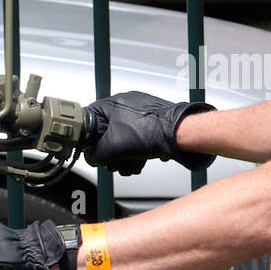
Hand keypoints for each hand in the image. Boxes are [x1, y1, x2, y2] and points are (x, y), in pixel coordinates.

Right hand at [82, 91, 214, 174]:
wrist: (179, 135)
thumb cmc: (150, 132)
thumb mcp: (113, 147)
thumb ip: (96, 154)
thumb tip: (92, 158)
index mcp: (114, 103)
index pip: (92, 119)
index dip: (91, 138)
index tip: (93, 150)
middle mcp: (127, 105)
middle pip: (109, 133)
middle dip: (112, 153)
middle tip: (115, 163)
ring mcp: (142, 113)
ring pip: (124, 139)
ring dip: (125, 156)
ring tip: (131, 166)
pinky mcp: (153, 123)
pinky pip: (138, 139)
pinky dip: (138, 152)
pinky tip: (141, 162)